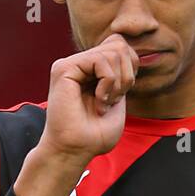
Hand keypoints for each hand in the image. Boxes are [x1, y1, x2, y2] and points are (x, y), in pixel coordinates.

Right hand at [41, 33, 139, 164]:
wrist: (75, 150)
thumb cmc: (95, 135)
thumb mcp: (118, 99)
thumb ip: (122, 73)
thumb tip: (128, 49)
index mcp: (91, 70)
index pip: (119, 45)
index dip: (130, 67)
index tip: (121, 94)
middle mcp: (80, 63)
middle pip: (119, 44)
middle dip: (126, 75)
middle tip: (113, 100)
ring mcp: (71, 64)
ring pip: (113, 51)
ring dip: (117, 83)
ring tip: (104, 103)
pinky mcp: (64, 68)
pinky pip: (100, 60)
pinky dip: (108, 83)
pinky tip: (99, 101)